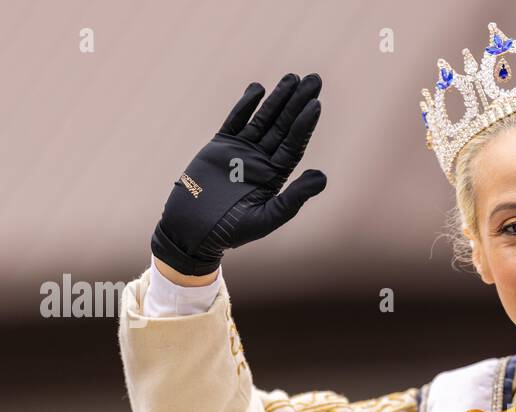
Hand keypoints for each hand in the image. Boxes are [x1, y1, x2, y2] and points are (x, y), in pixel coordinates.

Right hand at [151, 73, 327, 275]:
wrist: (193, 230)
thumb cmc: (231, 231)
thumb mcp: (267, 218)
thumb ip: (294, 198)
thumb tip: (322, 176)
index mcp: (276, 177)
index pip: (294, 144)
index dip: (305, 124)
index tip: (316, 104)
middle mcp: (262, 160)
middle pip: (284, 126)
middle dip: (298, 102)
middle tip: (314, 79)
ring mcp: (241, 151)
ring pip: (263, 118)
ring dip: (278, 98)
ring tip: (292, 77)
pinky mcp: (219, 146)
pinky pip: (235, 120)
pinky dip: (245, 105)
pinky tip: (258, 88)